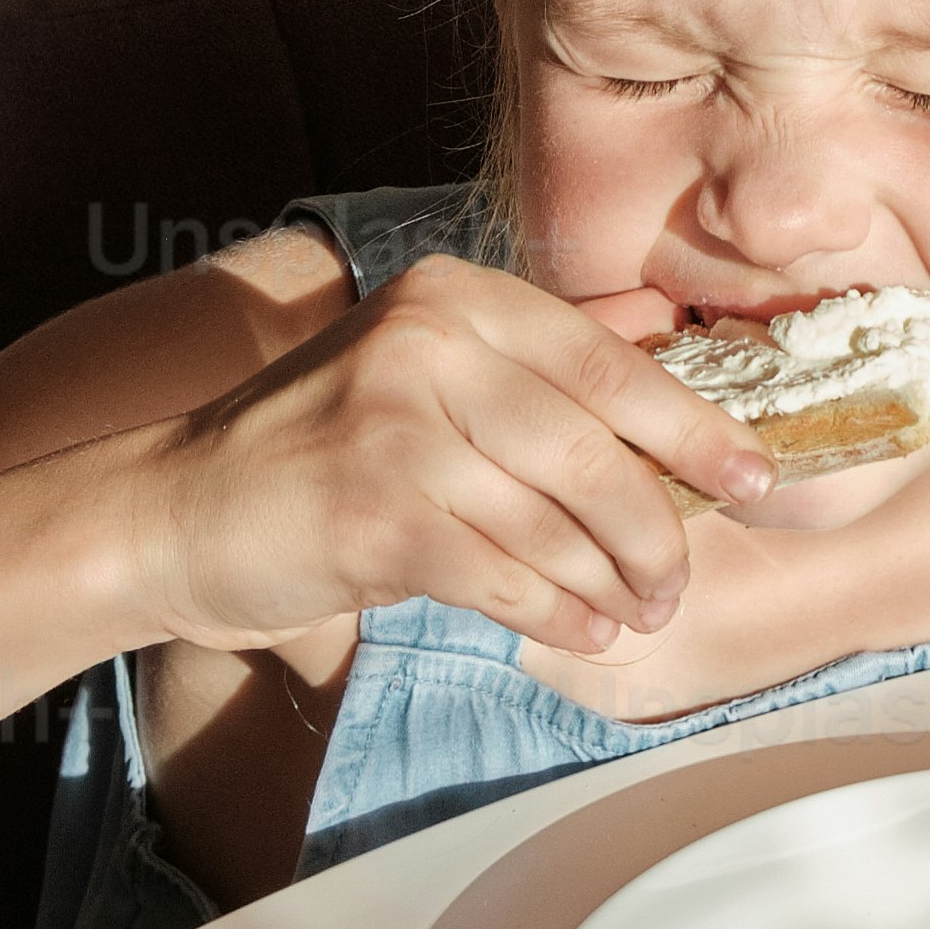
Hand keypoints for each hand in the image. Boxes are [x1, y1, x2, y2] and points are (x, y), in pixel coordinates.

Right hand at [135, 258, 769, 665]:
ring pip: (556, 522)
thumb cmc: (318, 452)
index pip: (608, 364)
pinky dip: (558, 613)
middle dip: (657, 528)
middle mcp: (428, 343)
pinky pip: (506, 576)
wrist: (175, 511)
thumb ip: (529, 383)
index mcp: (455, 297)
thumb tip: (672, 409)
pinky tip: (585, 631)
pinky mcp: (375, 512)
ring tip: (637, 614)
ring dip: (612, 583)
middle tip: (678, 578)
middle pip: (595, 450)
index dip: (694, 426)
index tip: (754, 475)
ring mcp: (397, 425)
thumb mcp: (421, 377)